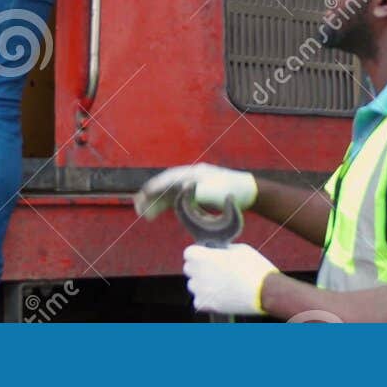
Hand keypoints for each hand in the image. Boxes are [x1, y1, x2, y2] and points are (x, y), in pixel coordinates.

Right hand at [134, 163, 256, 220]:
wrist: (248, 191)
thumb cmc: (233, 192)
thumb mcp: (215, 192)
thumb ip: (197, 191)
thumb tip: (180, 189)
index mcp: (195, 173)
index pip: (170, 178)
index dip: (157, 186)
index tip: (144, 193)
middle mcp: (191, 176)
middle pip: (166, 185)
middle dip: (151, 195)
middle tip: (138, 206)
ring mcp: (192, 185)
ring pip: (169, 193)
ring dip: (156, 202)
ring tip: (144, 214)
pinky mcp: (195, 193)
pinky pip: (175, 199)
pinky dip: (165, 205)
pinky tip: (157, 212)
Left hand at [183, 244, 276, 315]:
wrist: (265, 291)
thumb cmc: (254, 267)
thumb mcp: (239, 249)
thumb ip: (223, 249)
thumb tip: (219, 252)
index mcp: (203, 257)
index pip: (188, 252)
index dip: (198, 252)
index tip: (206, 254)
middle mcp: (198, 274)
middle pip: (188, 269)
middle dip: (198, 267)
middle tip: (214, 268)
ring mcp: (202, 291)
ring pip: (193, 286)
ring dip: (201, 283)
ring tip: (218, 283)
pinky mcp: (208, 306)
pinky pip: (198, 301)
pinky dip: (205, 299)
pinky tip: (218, 295)